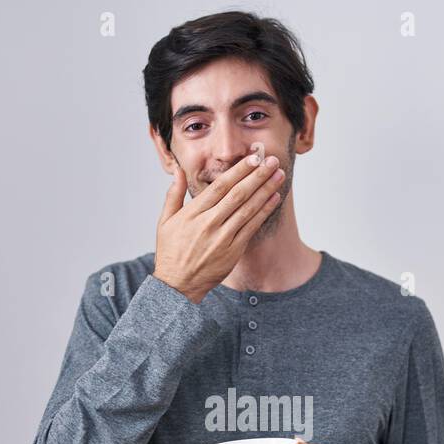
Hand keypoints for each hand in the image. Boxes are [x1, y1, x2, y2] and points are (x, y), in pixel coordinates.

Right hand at [152, 148, 286, 303]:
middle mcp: (209, 224)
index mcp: (193, 214)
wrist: (177, 285)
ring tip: (278, 175)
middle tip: (273, 160)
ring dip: (265, 190)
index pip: (220, 187)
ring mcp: (222, 238)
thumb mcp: (165, 221)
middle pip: (237, 194)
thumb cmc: (171, 252)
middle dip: (257, 175)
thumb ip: (173, 194)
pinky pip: (251, 227)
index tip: (253, 158)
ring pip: (247, 209)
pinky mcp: (233, 251)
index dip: (239, 171)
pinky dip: (264, 212)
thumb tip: (178, 171)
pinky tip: (273, 198)